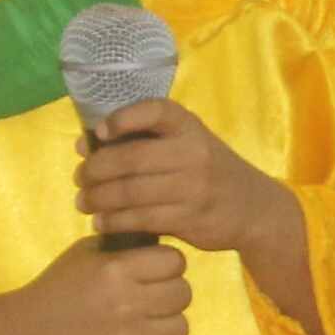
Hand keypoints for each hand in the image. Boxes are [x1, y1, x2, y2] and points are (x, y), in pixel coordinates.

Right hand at [6, 237, 191, 334]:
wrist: (24, 333)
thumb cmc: (56, 288)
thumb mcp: (85, 254)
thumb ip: (123, 247)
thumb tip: (159, 244)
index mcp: (116, 270)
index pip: (175, 261)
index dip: (168, 264)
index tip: (155, 271)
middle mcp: (127, 302)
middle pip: (183, 293)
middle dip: (170, 292)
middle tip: (152, 298)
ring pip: (181, 327)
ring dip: (168, 324)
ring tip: (149, 323)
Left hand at [77, 98, 282, 255]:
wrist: (255, 208)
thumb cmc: (210, 172)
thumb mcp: (188, 144)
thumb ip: (142, 141)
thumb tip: (85, 145)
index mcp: (189, 127)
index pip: (154, 111)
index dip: (122, 118)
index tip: (99, 133)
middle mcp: (193, 153)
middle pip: (130, 158)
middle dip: (95, 170)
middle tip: (79, 178)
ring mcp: (193, 187)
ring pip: (131, 192)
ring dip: (98, 199)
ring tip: (84, 202)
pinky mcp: (190, 218)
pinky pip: (141, 219)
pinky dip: (114, 221)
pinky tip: (102, 223)